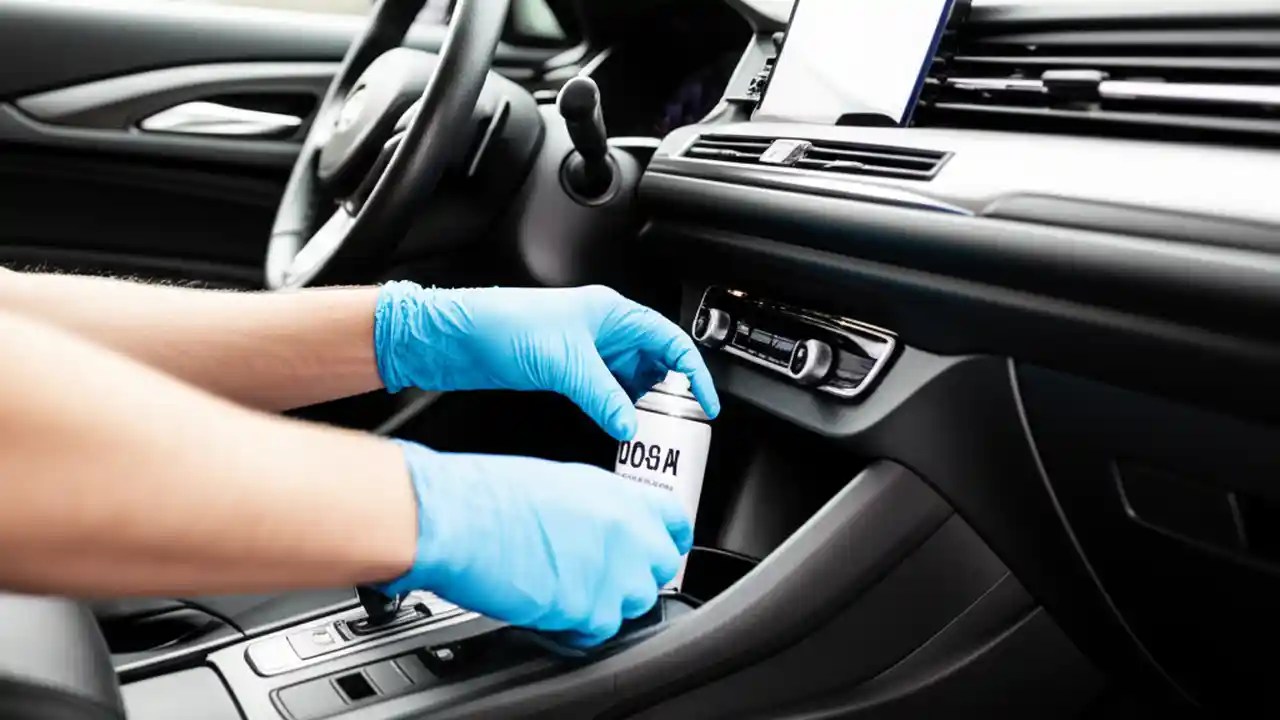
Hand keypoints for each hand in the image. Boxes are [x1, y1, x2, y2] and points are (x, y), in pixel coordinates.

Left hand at [373, 283, 718, 440]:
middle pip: (654, 360)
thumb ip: (602, 396)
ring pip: (630, 377)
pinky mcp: (565, 369)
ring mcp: (584, 349)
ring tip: (650, 429)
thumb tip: (629, 425)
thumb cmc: (501, 326)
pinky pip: (605, 389)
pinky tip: (616, 423)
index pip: (670, 341)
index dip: (693, 372)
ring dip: (642, 402)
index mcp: (611, 314)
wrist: (452, 337)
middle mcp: (602, 329)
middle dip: (670, 391)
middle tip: (678, 423)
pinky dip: (616, 406)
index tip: (705, 403)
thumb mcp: (563, 363)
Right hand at [380, 441, 691, 646]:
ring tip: (565, 589)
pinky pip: (598, 631)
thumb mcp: (560, 484)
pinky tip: (550, 608)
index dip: (667, 538)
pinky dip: (577, 627)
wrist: (460, 518)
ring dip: (604, 603)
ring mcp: (614, 574)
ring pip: (633, 604)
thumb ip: (597, 508)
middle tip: (600, 575)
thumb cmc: (491, 494)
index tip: (661, 548)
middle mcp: (628, 532)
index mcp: (621, 494)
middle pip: (660, 568)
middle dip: (634, 575)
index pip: (674, 520)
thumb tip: (602, 528)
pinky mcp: (590, 610)